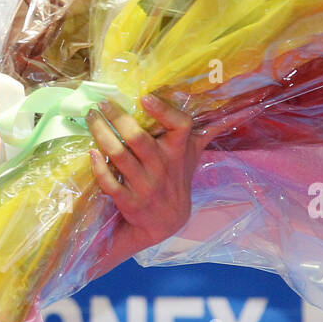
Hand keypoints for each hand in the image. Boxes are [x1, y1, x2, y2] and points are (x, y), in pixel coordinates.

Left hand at [86, 94, 207, 266]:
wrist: (166, 223)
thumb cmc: (175, 180)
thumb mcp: (191, 157)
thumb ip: (202, 133)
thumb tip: (231, 112)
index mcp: (177, 152)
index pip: (179, 127)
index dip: (163, 111)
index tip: (145, 98)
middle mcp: (161, 167)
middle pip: (138, 138)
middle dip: (117, 117)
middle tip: (100, 103)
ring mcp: (145, 186)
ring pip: (119, 155)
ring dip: (101, 134)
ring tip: (91, 118)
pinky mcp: (129, 201)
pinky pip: (110, 182)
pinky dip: (99, 166)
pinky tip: (91, 152)